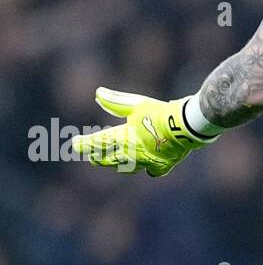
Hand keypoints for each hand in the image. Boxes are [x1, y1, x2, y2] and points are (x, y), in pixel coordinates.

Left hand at [71, 88, 215, 176]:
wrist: (186, 127)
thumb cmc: (160, 113)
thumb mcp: (137, 103)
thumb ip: (116, 101)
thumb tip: (97, 93)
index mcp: (123, 137)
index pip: (98, 142)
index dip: (84, 144)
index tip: (74, 144)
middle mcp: (131, 153)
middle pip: (108, 159)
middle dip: (98, 157)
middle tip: (91, 156)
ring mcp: (146, 162)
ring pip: (126, 168)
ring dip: (116, 165)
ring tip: (112, 163)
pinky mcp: (162, 166)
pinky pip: (150, 171)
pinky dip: (145, 168)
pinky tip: (146, 167)